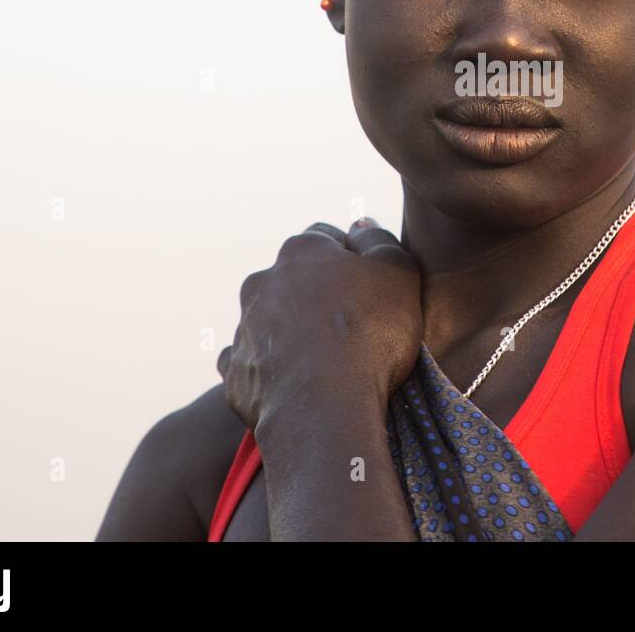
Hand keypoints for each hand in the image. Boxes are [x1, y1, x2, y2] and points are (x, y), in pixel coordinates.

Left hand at [216, 217, 422, 434]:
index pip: (328, 237)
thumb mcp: (399, 274)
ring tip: (328, 362)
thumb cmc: (369, 334)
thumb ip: (380, 241)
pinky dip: (272, 370)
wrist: (324, 408)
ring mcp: (245, 327)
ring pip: (272, 321)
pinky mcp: (235, 372)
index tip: (373, 290)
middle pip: (296, 280)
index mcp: (301, 250)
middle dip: (318, 296)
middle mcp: (263, 281)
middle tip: (354, 328)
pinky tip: (297, 385)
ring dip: (294, 333)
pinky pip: (253, 364)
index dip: (353, 261)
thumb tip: (359, 226)